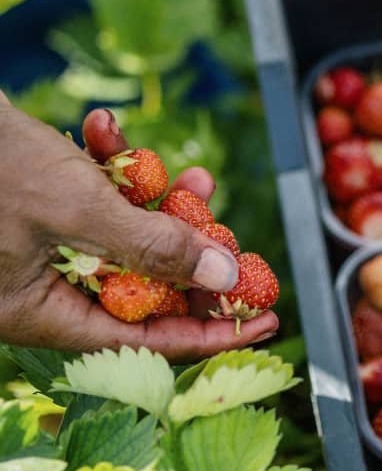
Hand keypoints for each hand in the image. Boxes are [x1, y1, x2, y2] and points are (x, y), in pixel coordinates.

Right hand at [0, 94, 277, 360]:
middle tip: (235, 237)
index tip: (264, 321)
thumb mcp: (77, 208)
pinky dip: (107, 168)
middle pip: (140, 288)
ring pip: (121, 237)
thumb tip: (224, 277)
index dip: (209, 332)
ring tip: (195, 178)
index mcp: (37, 313)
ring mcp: (31, 245)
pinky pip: (86, 199)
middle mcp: (35, 287)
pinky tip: (104, 129)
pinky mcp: (29, 203)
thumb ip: (153, 247)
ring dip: (158, 203)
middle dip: (190, 254)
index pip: (142, 341)